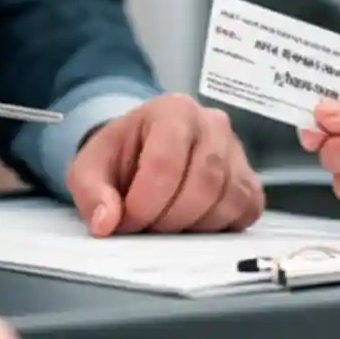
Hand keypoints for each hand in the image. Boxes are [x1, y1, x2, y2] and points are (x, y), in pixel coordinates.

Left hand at [66, 94, 263, 236]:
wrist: (142, 152)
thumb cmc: (121, 157)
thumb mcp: (90, 168)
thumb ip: (91, 192)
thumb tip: (106, 222)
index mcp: (172, 110)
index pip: (165, 163)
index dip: (143, 204)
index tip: (125, 222)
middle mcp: (212, 124)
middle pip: (203, 184)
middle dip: (169, 219)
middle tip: (146, 228)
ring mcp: (237, 151)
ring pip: (228, 200)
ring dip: (194, 227)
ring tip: (166, 224)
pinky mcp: (250, 180)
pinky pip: (247, 211)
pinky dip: (220, 227)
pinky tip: (193, 224)